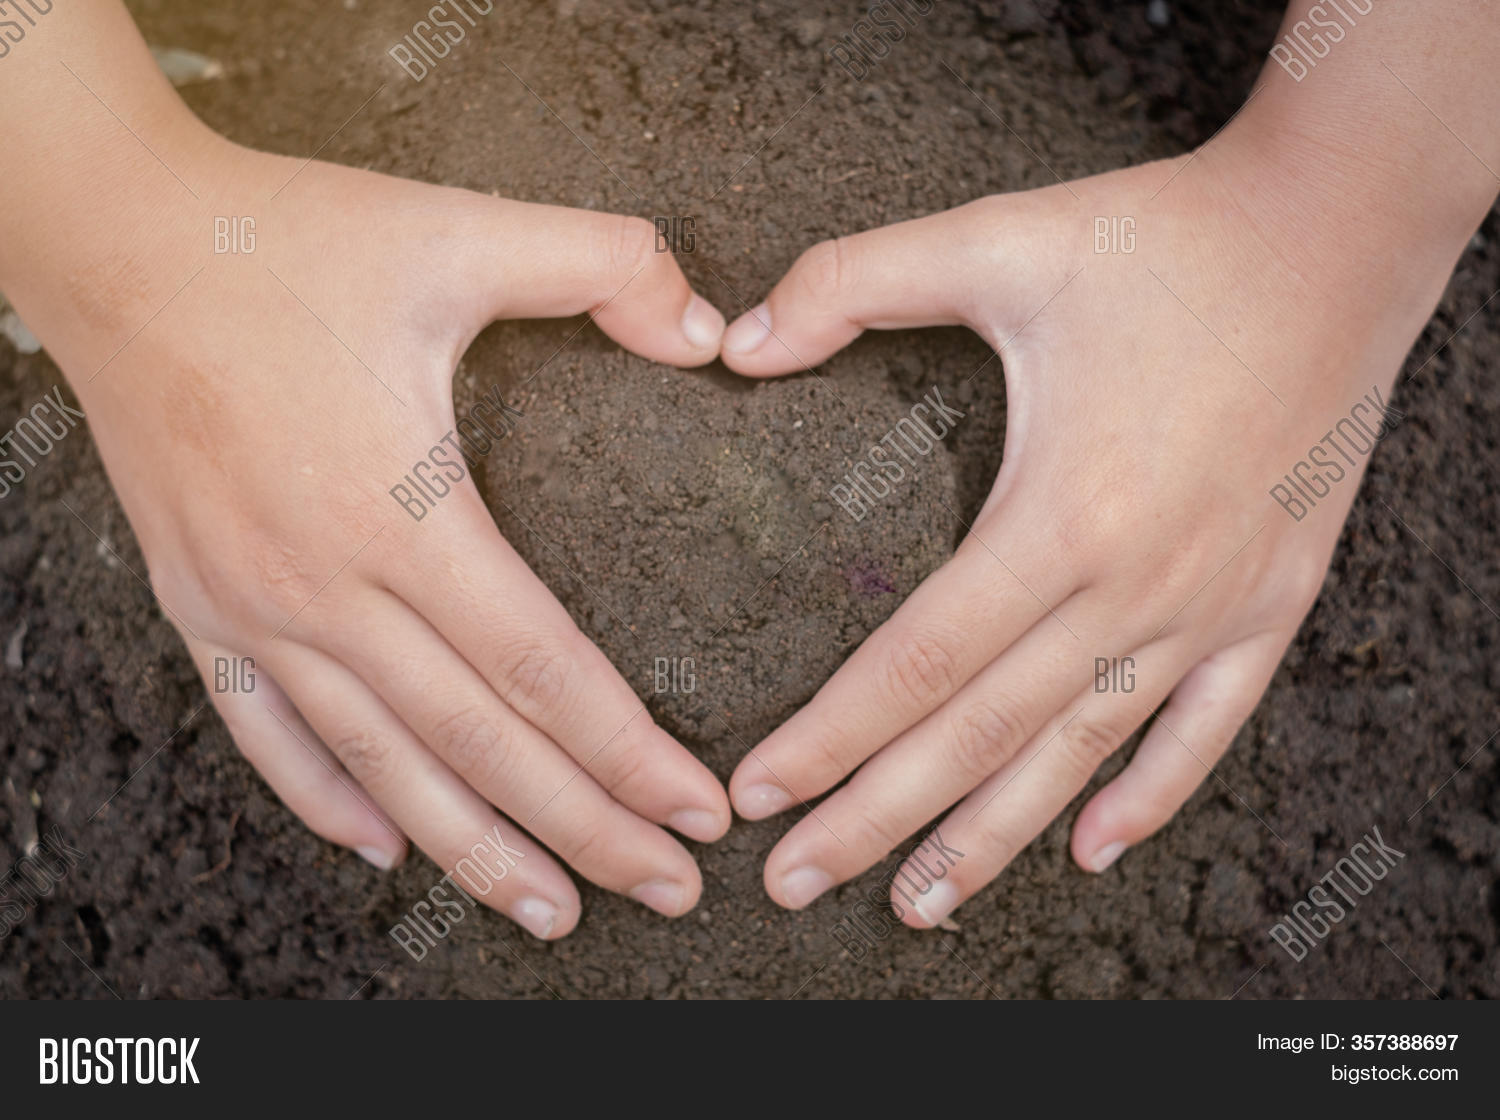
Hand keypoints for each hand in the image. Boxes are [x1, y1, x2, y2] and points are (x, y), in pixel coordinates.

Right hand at [39, 134, 731, 938]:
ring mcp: (254, 609)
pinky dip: (330, 801)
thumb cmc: (286, 242)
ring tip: (551, 912)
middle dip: (584, 830)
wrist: (113, 243)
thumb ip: (605, 266)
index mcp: (401, 511)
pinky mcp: (201, 607)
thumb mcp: (458, 229)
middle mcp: (326, 587)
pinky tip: (385, 848)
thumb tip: (715, 330)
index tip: (698, 812)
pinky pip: (269, 736)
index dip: (629, 753)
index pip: (543, 671)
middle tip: (667, 891)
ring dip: (473, 851)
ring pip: (383, 767)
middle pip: (480, 747)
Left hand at [717, 126, 1459, 924]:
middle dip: (879, 820)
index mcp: (1064, 509)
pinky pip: (1206, 727)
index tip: (758, 796)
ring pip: (1083, 754)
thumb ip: (853, 282)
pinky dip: (1150, 796)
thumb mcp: (1000, 237)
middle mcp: (1140, 583)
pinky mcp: (1274, 599)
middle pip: (983, 735)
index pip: (919, 662)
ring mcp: (1215, 603)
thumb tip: (735, 343)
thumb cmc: (1167, 236)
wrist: (1341, 228)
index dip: (832, 737)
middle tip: (796, 886)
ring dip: (994, 838)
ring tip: (917, 904)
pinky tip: (1093, 851)